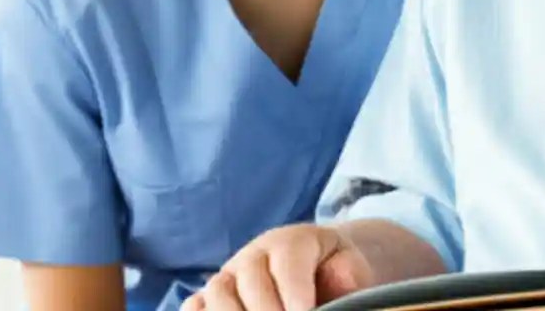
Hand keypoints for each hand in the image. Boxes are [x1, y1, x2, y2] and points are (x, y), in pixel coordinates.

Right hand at [182, 223, 374, 310]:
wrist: (319, 265)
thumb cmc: (334, 272)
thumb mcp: (349, 268)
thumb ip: (346, 277)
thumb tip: (337, 287)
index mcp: (292, 240)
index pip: (287, 259)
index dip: (294, 290)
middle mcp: (254, 254)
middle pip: (249, 278)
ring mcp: (229, 274)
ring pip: (217, 292)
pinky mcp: (211, 296)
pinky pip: (194, 305)